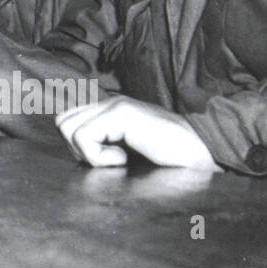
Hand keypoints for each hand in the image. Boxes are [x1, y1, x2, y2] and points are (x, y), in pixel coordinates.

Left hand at [55, 96, 221, 171]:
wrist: (204, 158)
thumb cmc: (170, 164)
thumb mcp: (129, 156)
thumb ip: (105, 147)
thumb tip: (76, 156)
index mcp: (110, 112)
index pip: (68, 121)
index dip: (79, 148)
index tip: (108, 163)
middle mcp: (110, 103)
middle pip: (63, 122)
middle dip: (78, 149)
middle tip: (110, 161)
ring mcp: (116, 105)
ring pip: (68, 128)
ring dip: (90, 153)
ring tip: (120, 159)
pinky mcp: (122, 113)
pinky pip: (84, 137)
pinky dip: (99, 157)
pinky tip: (126, 159)